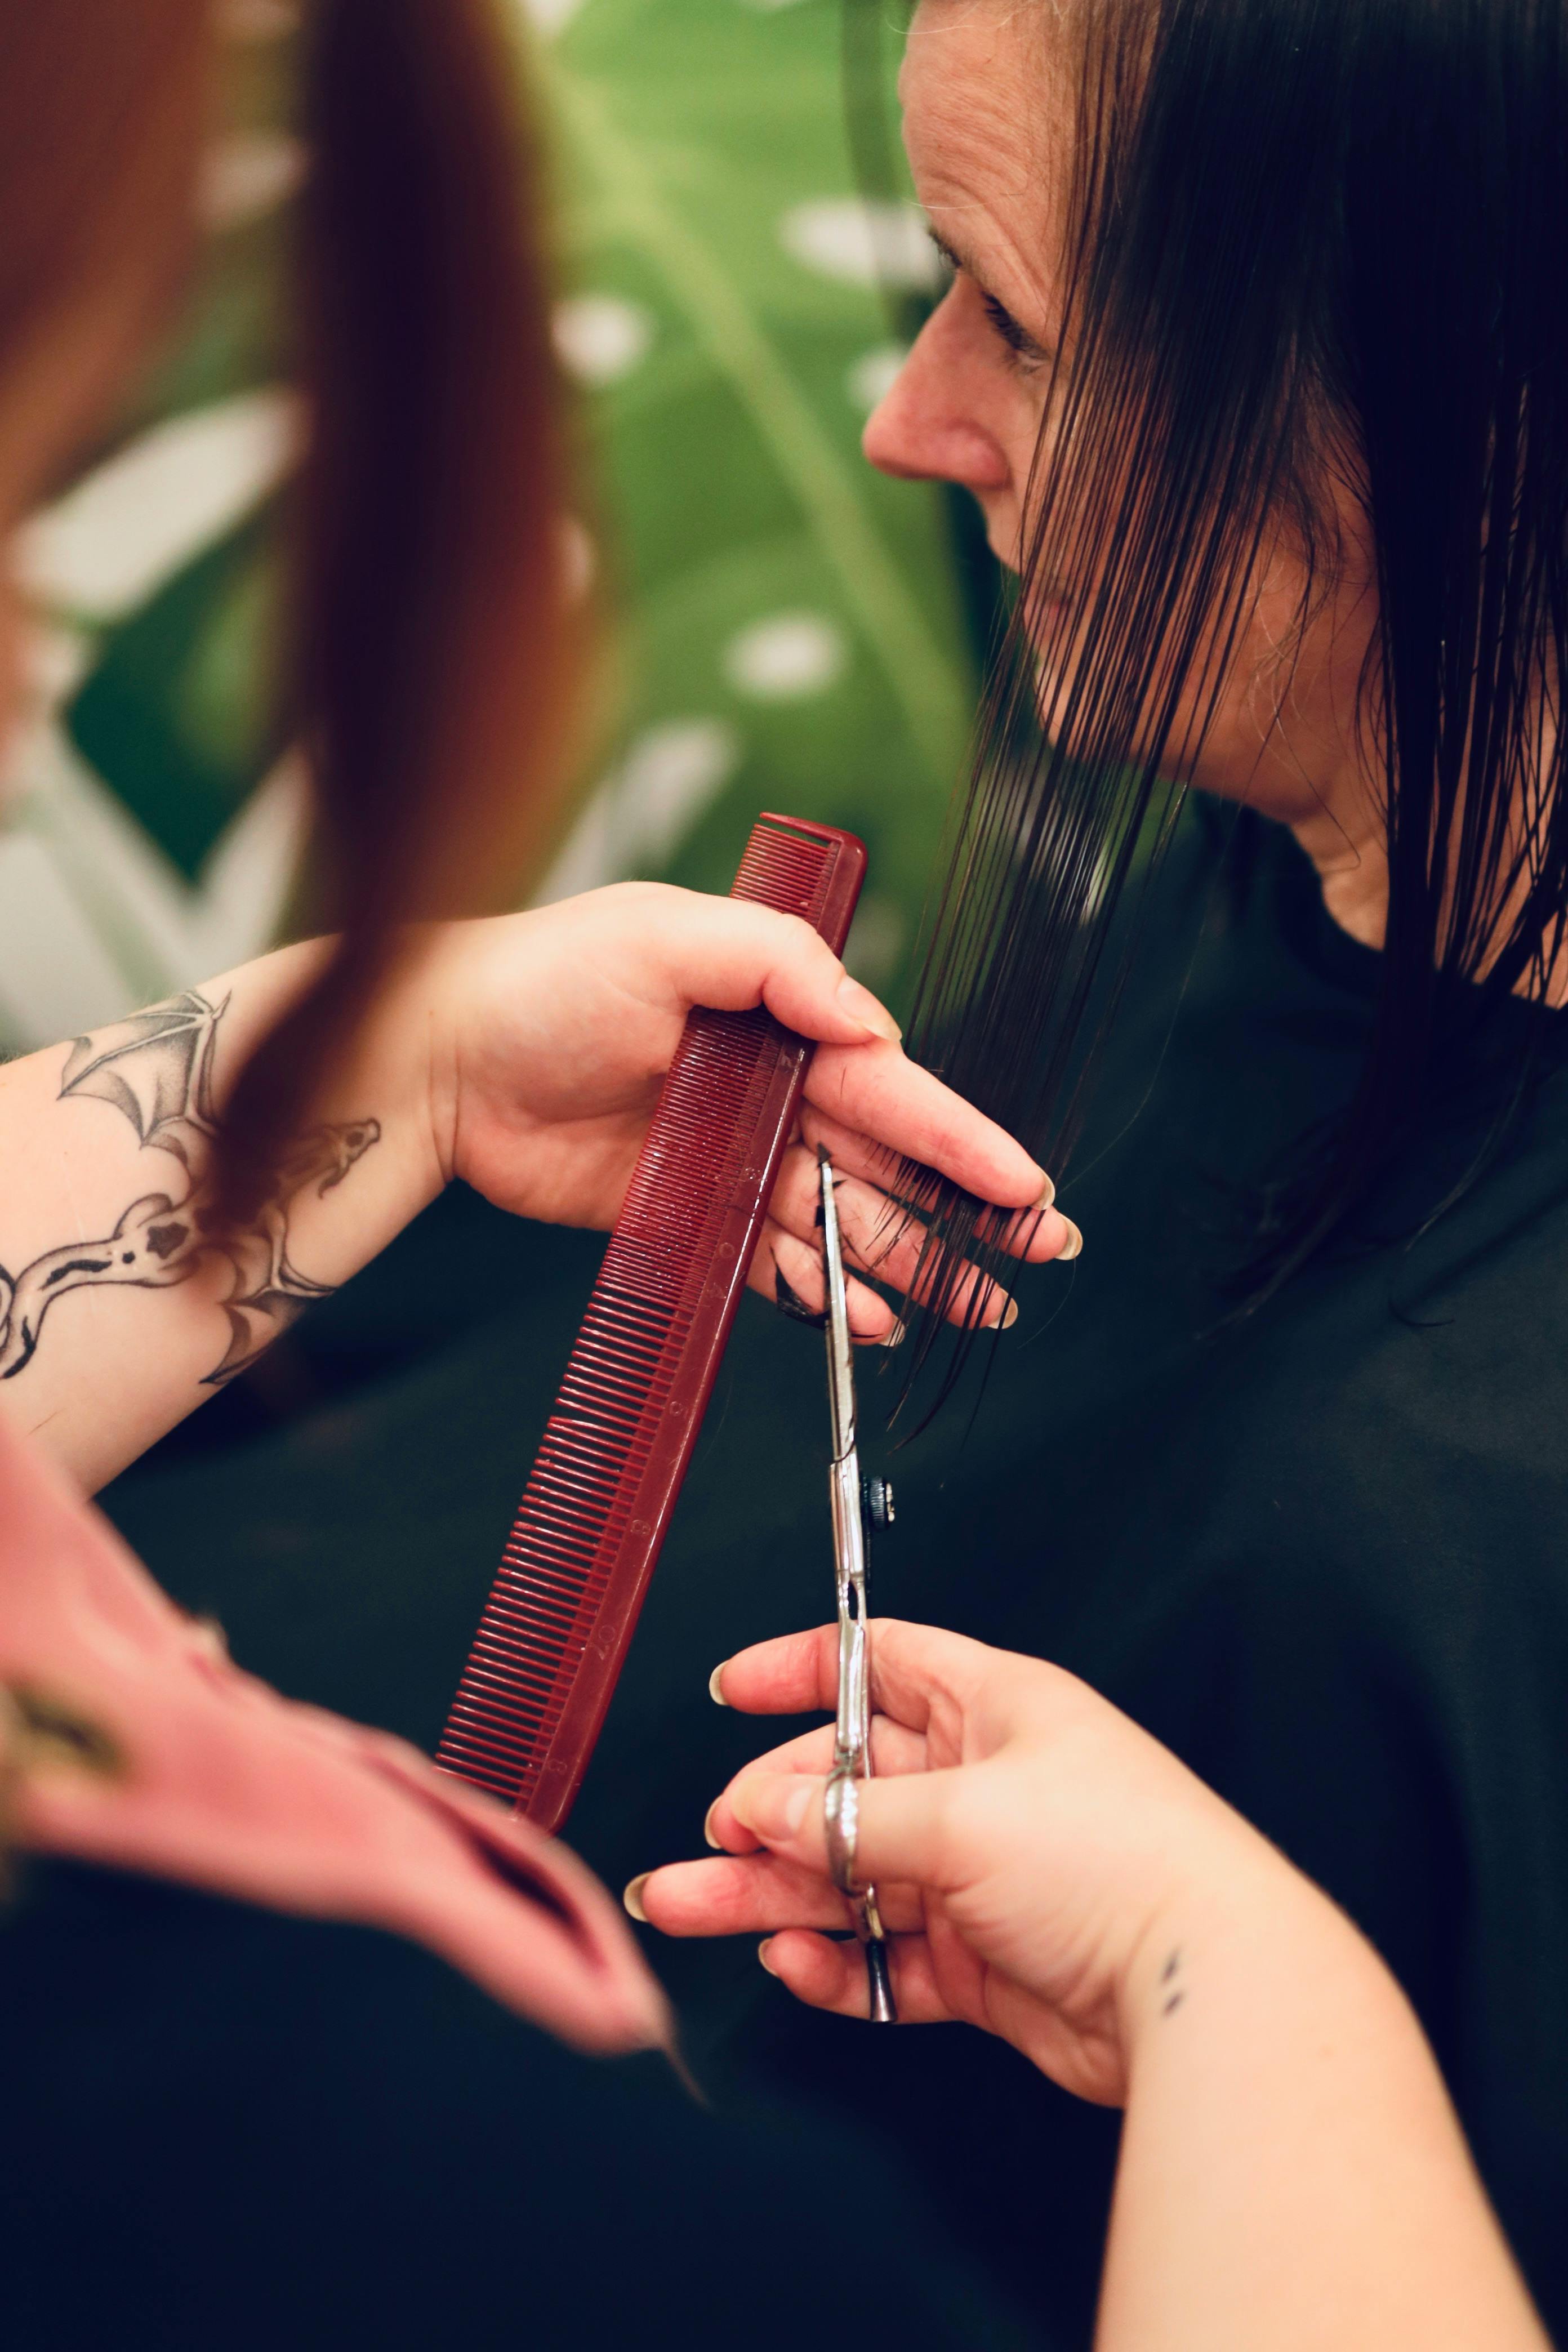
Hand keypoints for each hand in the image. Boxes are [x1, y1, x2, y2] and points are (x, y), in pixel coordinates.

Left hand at [416, 887, 1077, 1336]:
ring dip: (908, 1265)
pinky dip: (823, 1292)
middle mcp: (768, 1093)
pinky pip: (770, 1260)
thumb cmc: (543, 977)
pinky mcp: (684, 1214)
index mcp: (780, 1021)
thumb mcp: (665, 934)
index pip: (894, 1088)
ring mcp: (730, 1159)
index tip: (1028, 1187)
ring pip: (841, 1222)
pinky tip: (871, 1320)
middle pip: (888, 1164)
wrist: (437, 1060)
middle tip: (1037, 1259)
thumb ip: (780, 966)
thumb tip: (876, 1026)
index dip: (964, 1141)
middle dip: (965, 1213)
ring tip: (973, 1309)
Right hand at [631, 1619, 1314, 2102]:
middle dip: (765, 1809)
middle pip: (845, 1784)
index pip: (878, 1663)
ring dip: (769, 1892)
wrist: (1196, 1984)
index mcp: (992, 1709)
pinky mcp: (981, 1960)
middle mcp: (983, 1784)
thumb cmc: (1123, 1862)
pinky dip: (835, 1963)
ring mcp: (980, 1875)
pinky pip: (884, 1957)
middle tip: (707, 1839)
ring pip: (849, 1877)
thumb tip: (772, 1809)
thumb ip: (853, 1817)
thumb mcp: (966, 1814)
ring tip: (690, 1906)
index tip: (732, 1689)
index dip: (801, 1670)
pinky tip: (795, 1958)